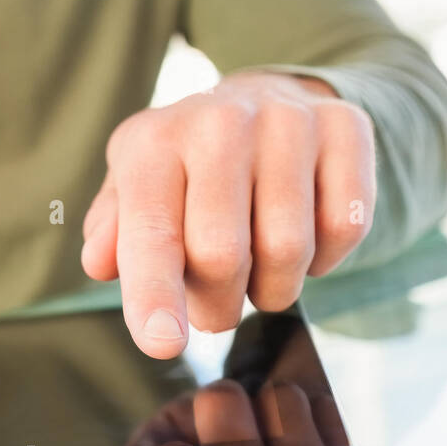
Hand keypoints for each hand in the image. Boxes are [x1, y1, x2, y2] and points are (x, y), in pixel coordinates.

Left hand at [82, 72, 375, 357]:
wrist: (265, 101)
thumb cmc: (189, 170)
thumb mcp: (136, 192)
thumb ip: (115, 234)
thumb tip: (100, 263)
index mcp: (155, 143)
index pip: (153, 233)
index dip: (156, 294)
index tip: (162, 344)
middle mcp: (222, 121)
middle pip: (224, 256)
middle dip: (218, 305)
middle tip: (216, 302)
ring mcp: (289, 120)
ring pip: (288, 251)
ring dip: (272, 289)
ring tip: (257, 268)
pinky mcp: (346, 127)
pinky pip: (345, 228)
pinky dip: (324, 259)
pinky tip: (303, 237)